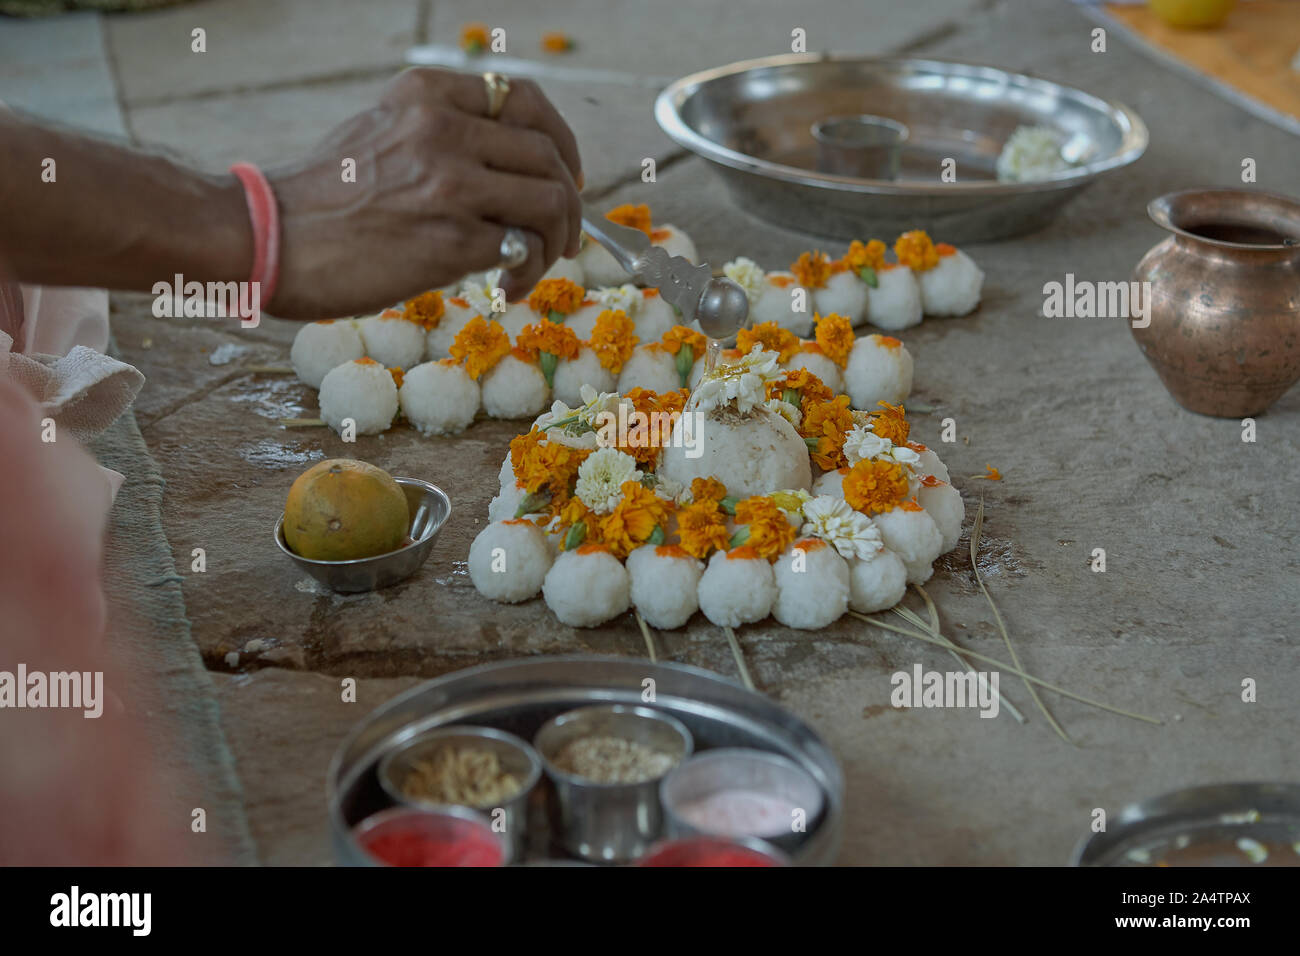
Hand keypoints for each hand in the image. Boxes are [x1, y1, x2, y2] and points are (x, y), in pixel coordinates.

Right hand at [266, 68, 583, 317]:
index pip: (527, 102)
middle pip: (549, 158)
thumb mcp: (381, 133)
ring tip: (528, 270)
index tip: (565, 176)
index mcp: (427, 95)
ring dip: (554, 243)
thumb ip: (440, 135)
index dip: (561, 143)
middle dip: (570, 204)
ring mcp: (451, 184)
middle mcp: (444, 129)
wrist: (269, 239)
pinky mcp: (452, 239)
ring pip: (550, 203)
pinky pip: (522, 250)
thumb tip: (507, 168)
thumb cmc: (321, 199)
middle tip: (562, 238)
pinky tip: (503, 288)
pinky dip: (526, 272)